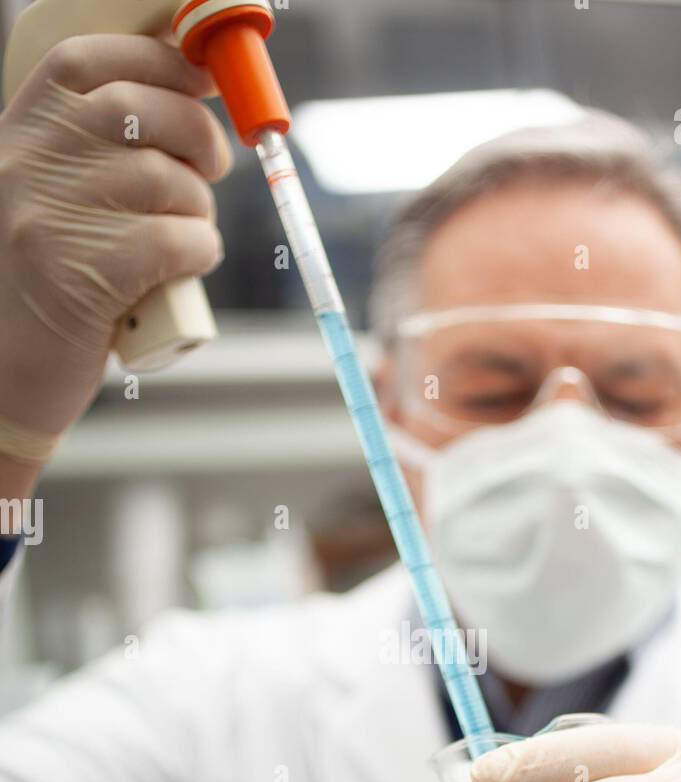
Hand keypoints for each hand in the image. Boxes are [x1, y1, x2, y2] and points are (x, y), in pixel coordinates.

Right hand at [0, 34, 231, 442]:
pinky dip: (199, 251)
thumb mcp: (50, 201)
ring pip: (165, 179)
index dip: (158, 61)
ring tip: (187, 236)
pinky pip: (175, 239)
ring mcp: (50, 217)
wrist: (7, 375)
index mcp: (17, 135)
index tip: (202, 80)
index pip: (88, 62)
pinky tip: (188, 269)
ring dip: (198, 207)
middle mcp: (26, 165)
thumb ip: (93, 153)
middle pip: (138, 109)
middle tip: (213, 164)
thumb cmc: (44, 288)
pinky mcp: (84, 273)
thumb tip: (185, 101)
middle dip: (196, 133)